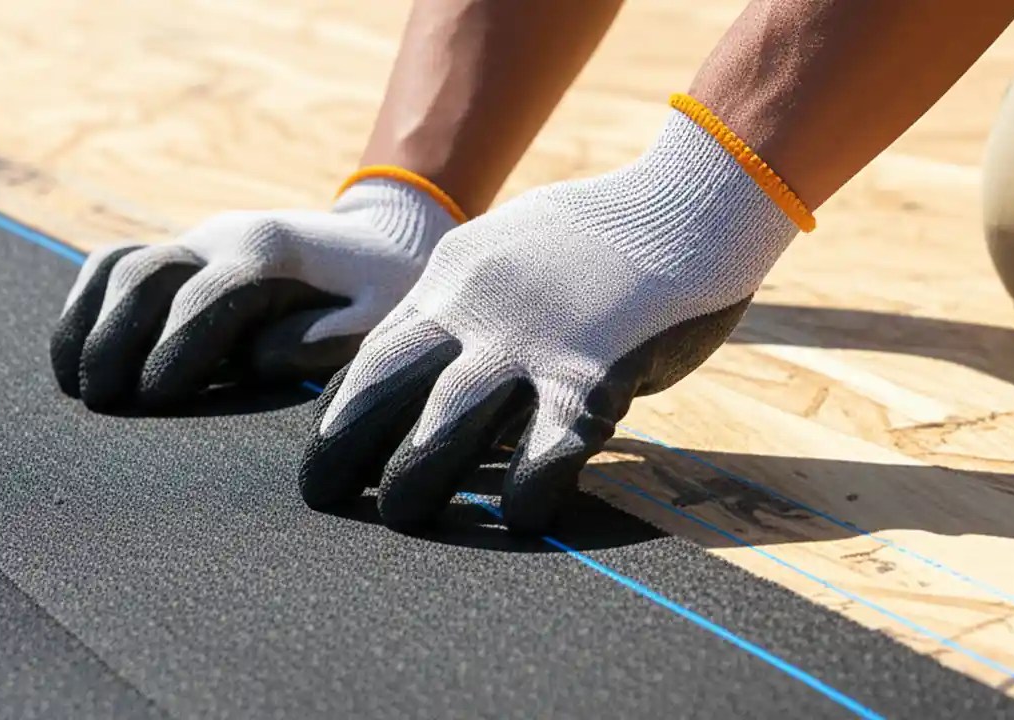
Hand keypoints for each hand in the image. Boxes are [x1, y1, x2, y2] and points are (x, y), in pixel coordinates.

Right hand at [50, 175, 458, 410]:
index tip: (152, 398)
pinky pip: (118, 263)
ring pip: (121, 265)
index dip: (176, 348)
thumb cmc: (383, 292)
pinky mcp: (184, 251)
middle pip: (149, 274)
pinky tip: (73, 351)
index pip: (209, 297)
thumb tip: (248, 361)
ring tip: (70, 382)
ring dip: (88, 321)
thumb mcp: (377, 319)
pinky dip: (88, 303)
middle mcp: (225, 235)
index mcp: (273, 252)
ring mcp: (198, 239)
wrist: (383, 238)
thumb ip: (319, 343)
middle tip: (100, 399)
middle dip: (117, 338)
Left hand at [297, 103, 806, 533]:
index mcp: (456, 274)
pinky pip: (546, 451)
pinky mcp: (596, 371)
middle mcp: (480, 304)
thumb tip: (437, 361)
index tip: (330, 447)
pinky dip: (526, 492)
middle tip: (321, 494)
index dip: (344, 407)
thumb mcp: (512, 248)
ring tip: (401, 516)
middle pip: (386, 384)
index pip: (376, 348)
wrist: (692, 202)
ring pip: (446, 423)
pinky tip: (519, 517)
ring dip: (415, 477)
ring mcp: (535, 337)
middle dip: (343, 446)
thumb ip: (471, 301)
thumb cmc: (606, 238)